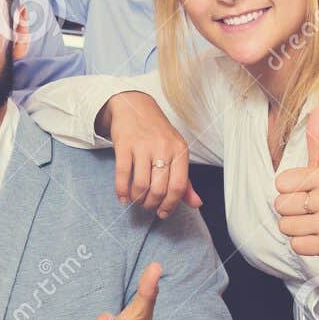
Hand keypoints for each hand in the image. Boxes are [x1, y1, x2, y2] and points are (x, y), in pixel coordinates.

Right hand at [96, 91, 201, 216]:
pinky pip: (122, 174)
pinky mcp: (124, 145)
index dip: (170, 205)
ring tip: (136, 200)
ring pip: (141, 184)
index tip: (163, 213)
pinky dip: (121, 191)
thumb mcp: (176, 153)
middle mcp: (163, 148)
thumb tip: (197, 204)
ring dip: (138, 199)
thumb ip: (185, 180)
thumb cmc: (158, 134)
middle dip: (152, 204)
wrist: (135, 106)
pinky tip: (122, 197)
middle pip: (159, 188)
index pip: (179, 186)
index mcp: (180, 151)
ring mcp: (143, 146)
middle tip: (148, 207)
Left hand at [273, 105, 318, 261]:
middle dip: (290, 211)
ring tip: (313, 224)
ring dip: (295, 228)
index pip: (280, 184)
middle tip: (310, 211)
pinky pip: (295, 245)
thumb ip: (317, 139)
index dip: (288, 190)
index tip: (307, 192)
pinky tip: (317, 238)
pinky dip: (302, 244)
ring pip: (286, 226)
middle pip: (280, 206)